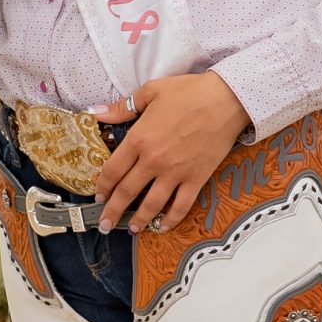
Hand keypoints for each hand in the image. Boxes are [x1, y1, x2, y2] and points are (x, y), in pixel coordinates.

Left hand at [88, 71, 249, 231]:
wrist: (226, 99)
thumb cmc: (189, 92)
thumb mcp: (151, 92)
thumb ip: (122, 107)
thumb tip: (95, 112)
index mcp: (139, 139)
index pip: (112, 170)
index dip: (102, 185)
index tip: (98, 195)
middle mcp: (153, 161)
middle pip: (127, 192)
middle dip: (113, 210)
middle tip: (105, 223)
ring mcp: (175, 173)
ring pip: (151, 204)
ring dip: (138, 220)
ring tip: (131, 229)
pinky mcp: (196, 179)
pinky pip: (181, 206)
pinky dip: (171, 219)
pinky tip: (163, 226)